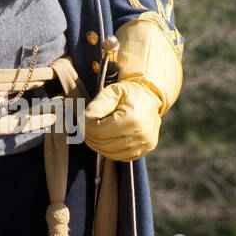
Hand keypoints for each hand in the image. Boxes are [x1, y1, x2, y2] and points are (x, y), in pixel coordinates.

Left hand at [83, 18, 182, 160]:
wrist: (154, 83)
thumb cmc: (128, 79)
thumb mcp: (111, 86)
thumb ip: (98, 104)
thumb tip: (85, 120)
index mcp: (133, 118)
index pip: (96, 130)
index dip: (84, 122)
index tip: (82, 113)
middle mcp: (142, 134)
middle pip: (100, 143)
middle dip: (89, 132)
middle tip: (83, 120)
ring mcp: (145, 143)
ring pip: (109, 152)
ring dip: (97, 142)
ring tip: (94, 126)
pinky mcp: (146, 147)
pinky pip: (121, 156)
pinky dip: (110, 148)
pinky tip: (107, 135)